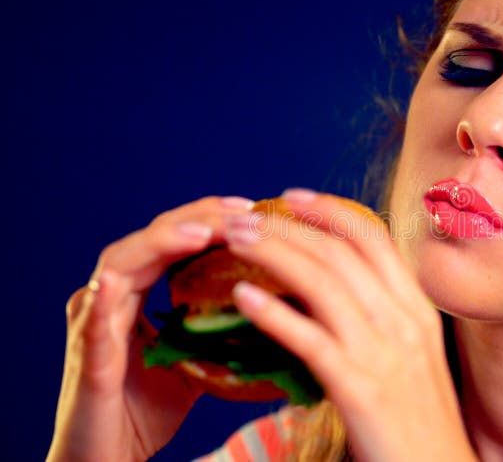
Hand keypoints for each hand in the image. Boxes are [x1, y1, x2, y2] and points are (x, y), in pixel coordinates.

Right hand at [47, 196, 254, 461]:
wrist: (106, 460)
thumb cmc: (146, 410)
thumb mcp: (195, 361)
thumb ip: (218, 332)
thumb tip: (275, 312)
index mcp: (135, 293)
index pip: (172, 238)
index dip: (208, 217)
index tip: (250, 206)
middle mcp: (110, 298)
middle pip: (152, 239)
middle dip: (198, 218)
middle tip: (241, 208)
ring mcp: (93, 324)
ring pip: (121, 264)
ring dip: (162, 244)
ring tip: (204, 232)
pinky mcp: (86, 359)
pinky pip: (92, 325)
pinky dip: (103, 302)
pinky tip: (117, 284)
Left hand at [225, 189, 477, 461]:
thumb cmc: (419, 416)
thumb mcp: (413, 353)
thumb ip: (383, 315)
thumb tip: (337, 285)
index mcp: (416, 308)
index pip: (373, 239)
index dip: (331, 210)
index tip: (294, 196)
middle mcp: (403, 321)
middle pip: (339, 253)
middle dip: (288, 226)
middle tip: (247, 215)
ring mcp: (383, 353)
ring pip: (322, 283)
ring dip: (274, 253)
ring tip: (237, 240)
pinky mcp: (360, 389)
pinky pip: (310, 339)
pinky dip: (273, 313)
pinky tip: (242, 298)